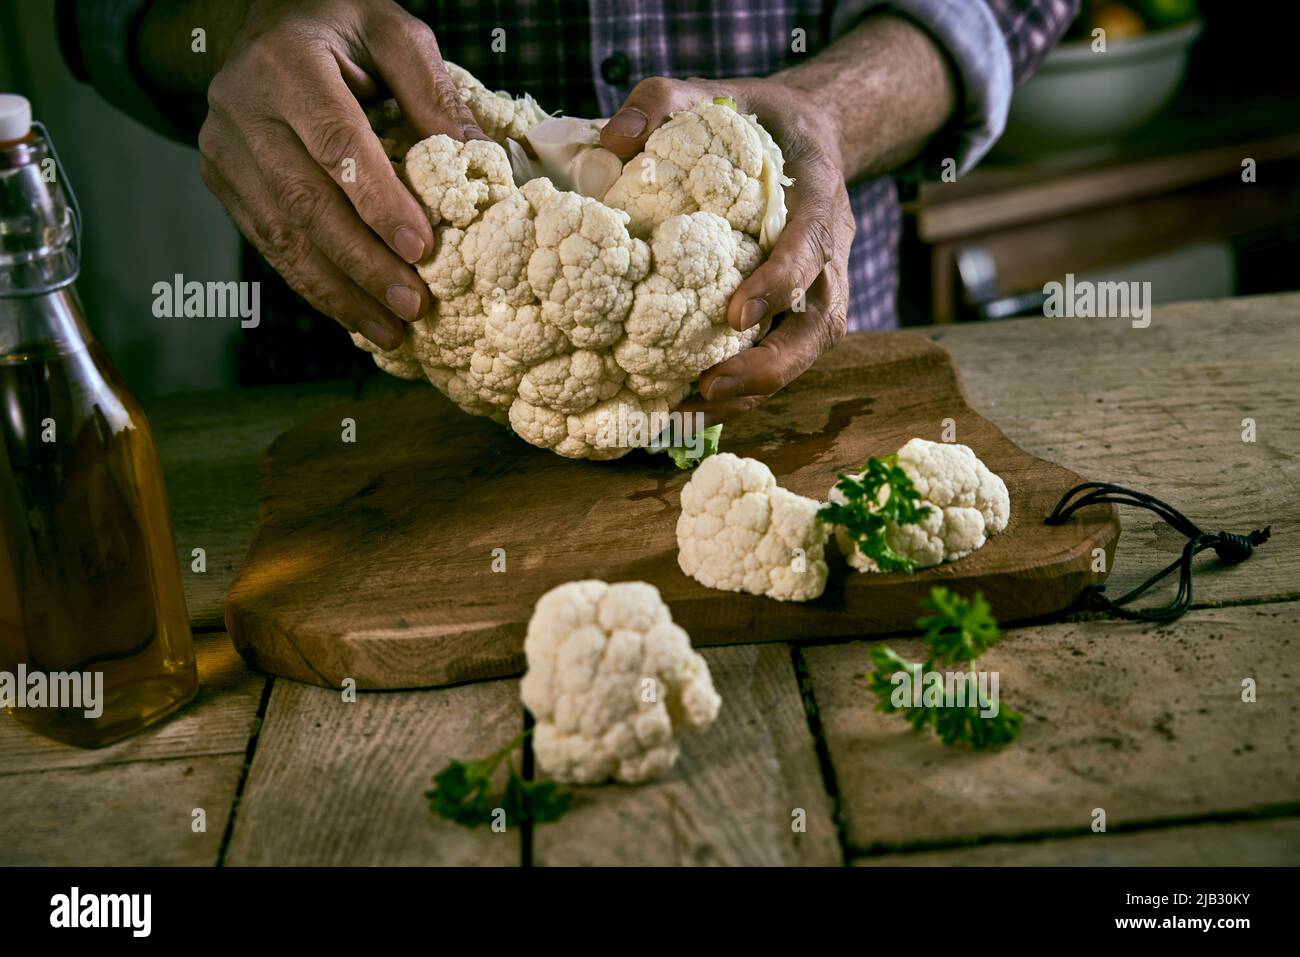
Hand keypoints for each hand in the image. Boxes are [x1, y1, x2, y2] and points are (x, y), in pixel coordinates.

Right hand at [198, 0, 489, 349]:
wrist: (263, 19)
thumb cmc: (339, 25)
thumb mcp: (394, 34)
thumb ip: (433, 92)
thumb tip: (480, 163)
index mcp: (287, 63)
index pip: (335, 144)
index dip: (378, 202)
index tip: (420, 249)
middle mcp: (242, 107)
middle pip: (306, 202)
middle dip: (363, 263)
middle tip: (413, 306)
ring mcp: (224, 148)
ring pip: (282, 234)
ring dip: (340, 291)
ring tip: (390, 330)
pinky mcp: (222, 180)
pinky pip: (270, 243)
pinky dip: (314, 284)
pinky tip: (354, 314)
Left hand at [600, 76, 854, 425]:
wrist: (808, 135)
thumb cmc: (756, 119)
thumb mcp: (714, 92)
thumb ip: (663, 102)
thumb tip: (611, 147)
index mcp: (817, 199)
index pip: (811, 245)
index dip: (781, 283)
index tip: (736, 313)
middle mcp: (830, 255)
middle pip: (821, 323)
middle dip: (772, 364)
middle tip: (711, 387)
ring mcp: (821, 288)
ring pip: (806, 352)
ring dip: (757, 388)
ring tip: (693, 407)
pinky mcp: (799, 311)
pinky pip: (784, 357)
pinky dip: (747, 387)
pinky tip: (692, 402)